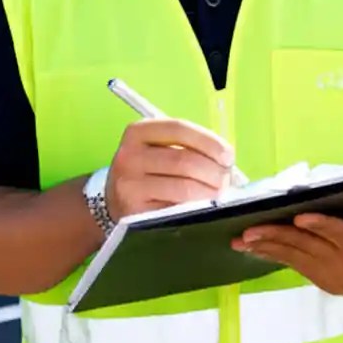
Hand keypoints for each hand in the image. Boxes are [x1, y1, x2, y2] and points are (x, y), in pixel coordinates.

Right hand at [105, 118, 235, 221]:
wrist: (113, 200)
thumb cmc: (148, 171)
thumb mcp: (158, 148)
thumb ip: (188, 146)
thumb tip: (226, 159)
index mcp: (138, 132)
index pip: (179, 129)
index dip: (209, 141)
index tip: (228, 156)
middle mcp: (130, 156)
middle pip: (184, 160)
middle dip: (214, 171)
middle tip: (226, 180)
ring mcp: (130, 186)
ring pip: (184, 187)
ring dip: (210, 192)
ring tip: (218, 194)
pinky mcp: (135, 213)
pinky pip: (176, 210)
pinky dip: (196, 209)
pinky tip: (203, 208)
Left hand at [232, 188, 342, 298]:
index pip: (339, 234)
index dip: (320, 226)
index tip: (300, 218)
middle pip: (306, 247)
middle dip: (275, 237)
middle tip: (248, 231)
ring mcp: (332, 276)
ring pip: (295, 259)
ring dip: (266, 249)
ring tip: (240, 242)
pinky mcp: (324, 281)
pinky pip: (295, 266)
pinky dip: (274, 256)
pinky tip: (253, 249)